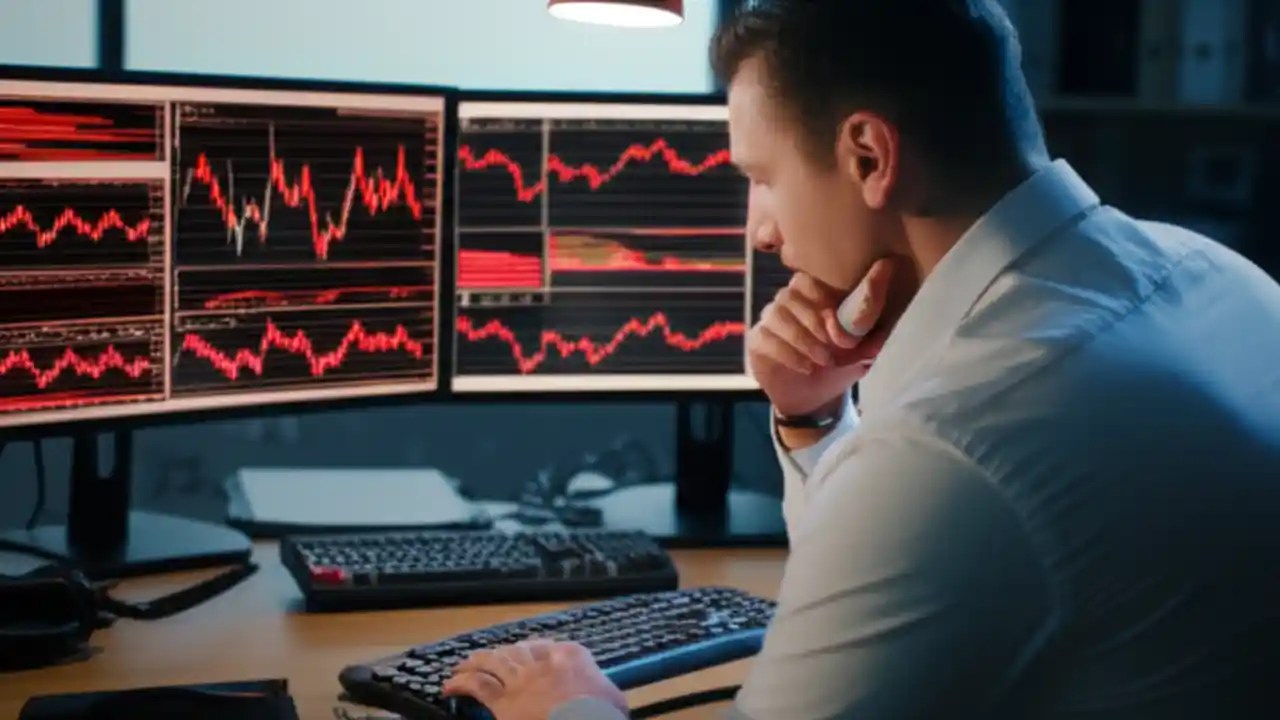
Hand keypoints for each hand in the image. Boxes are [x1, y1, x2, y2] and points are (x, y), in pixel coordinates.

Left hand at [443, 639, 626, 719]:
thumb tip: (600, 699)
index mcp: (572, 656)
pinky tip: (450, 687)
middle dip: (506, 653)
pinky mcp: (503, 702)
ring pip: (492, 663)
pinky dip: (461, 684)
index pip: (553, 647)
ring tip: (463, 665)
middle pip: (519, 651)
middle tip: (495, 657)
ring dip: (476, 662)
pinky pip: (477, 686)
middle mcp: (542, 663)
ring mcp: (521, 680)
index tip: (536, 655)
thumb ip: (601, 692)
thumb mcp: (612, 701)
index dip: (540, 650)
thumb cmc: (601, 716)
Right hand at [748, 257, 905, 417]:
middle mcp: (787, 302)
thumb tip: (883, 294)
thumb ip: (871, 326)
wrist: (815, 399)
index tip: (838, 323)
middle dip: (814, 321)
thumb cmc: (839, 365)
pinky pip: (766, 338)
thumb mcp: (862, 350)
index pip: (807, 279)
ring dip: (803, 339)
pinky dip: (789, 354)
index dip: (821, 296)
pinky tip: (806, 368)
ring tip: (823, 360)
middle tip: (834, 346)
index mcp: (813, 296)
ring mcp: (769, 320)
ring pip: (777, 316)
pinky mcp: (757, 341)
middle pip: (790, 295)